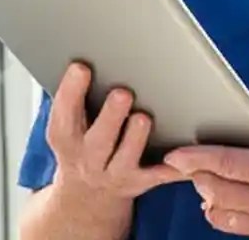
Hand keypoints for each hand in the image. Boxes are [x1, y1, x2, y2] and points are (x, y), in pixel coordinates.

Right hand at [45, 62, 183, 199]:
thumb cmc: (81, 143)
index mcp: (67, 137)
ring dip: (136, 138)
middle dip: (110, 116)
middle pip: (98, 139)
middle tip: (122, 92)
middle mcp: (89, 158)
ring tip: (144, 117)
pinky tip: (184, 155)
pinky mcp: (140, 182)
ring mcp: (115, 173)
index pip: (64, 113)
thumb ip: (76, 97)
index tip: (81, 67)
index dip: (70, 91)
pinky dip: (173, 167)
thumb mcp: (68, 123)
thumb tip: (88, 56)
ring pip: (126, 158)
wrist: (87, 193)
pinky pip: (160, 175)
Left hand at [163, 114, 248, 238]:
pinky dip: (221, 210)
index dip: (198, 159)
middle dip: (197, 174)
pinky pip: (236, 226)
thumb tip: (235, 122)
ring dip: (207, 194)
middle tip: (188, 160)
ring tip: (207, 176)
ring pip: (222, 214)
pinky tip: (221, 194)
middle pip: (219, 191)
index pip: (230, 165)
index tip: (175, 154)